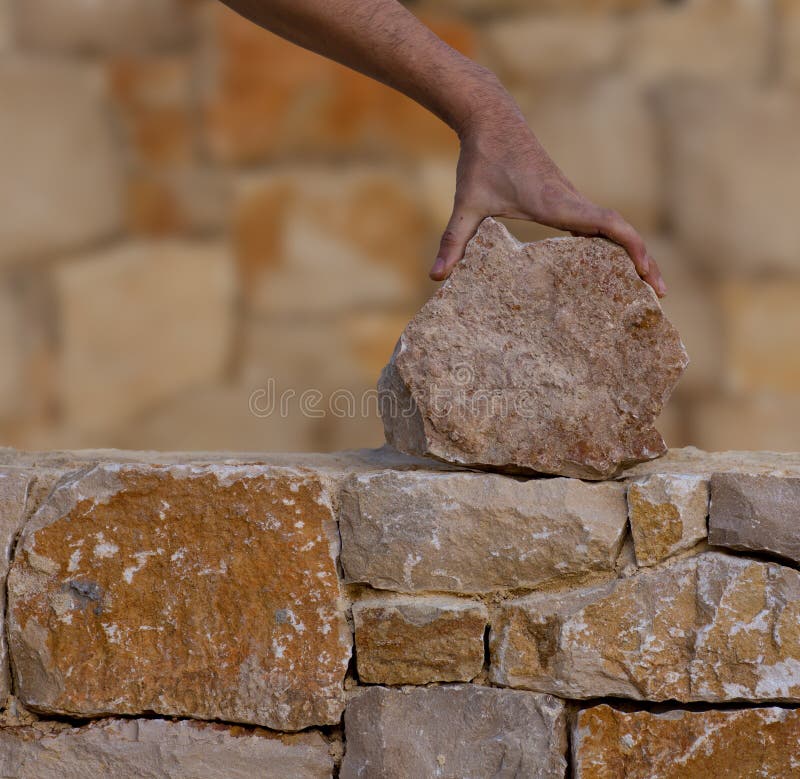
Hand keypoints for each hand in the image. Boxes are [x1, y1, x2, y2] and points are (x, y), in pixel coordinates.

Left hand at [429, 107, 666, 297]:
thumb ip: (453, 242)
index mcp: (557, 204)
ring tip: (645, 284)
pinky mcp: (564, 197)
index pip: (609, 226)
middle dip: (644, 260)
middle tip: (660, 294)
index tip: (649, 275)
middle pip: (622, 231)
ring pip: (614, 226)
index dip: (634, 249)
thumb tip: (435, 279)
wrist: (491, 119)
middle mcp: (572, 200)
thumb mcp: (466, 205)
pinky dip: (611, 243)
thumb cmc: (481, 160)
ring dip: (632, 252)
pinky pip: (597, 222)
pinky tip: (607, 266)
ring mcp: (571, 198)